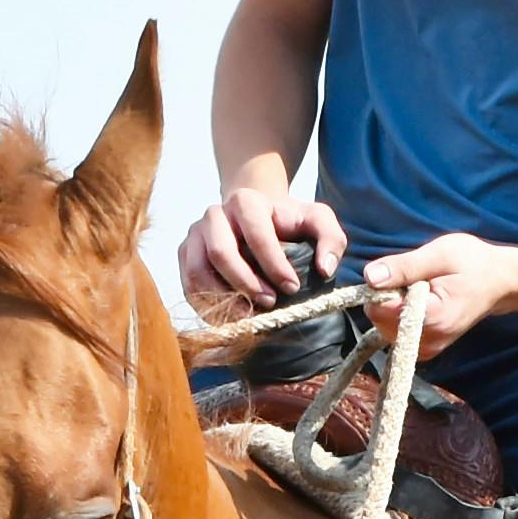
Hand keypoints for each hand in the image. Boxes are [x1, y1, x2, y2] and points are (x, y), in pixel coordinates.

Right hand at [182, 182, 348, 315]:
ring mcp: (195, 235)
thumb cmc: (288, 221)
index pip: (256, 234)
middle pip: (221, 253)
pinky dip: (208, 306)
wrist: (253, 214)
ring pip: (198, 271)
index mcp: (245, 202)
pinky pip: (189, 285)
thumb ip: (332, 239)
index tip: (293, 288)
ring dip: (224, 299)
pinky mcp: (185, 255)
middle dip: (246, 283)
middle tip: (271, 303)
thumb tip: (325, 269)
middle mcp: (214, 215)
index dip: (274, 265)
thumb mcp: (317, 220)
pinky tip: (232, 316)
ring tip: (250, 316)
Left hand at [362, 232, 517, 349]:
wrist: (500, 282)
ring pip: (384, 326)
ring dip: (395, 305)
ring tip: (423, 289)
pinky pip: (395, 331)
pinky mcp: (424, 350)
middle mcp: (427, 342)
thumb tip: (369, 277)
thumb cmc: (474, 263)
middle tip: (418, 280)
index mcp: (432, 319)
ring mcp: (426, 349)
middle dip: (389, 296)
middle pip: (379, 320)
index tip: (405, 272)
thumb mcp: (440, 254)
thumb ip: (404, 267)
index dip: (384, 287)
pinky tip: (421, 302)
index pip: (381, 309)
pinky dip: (400, 314)